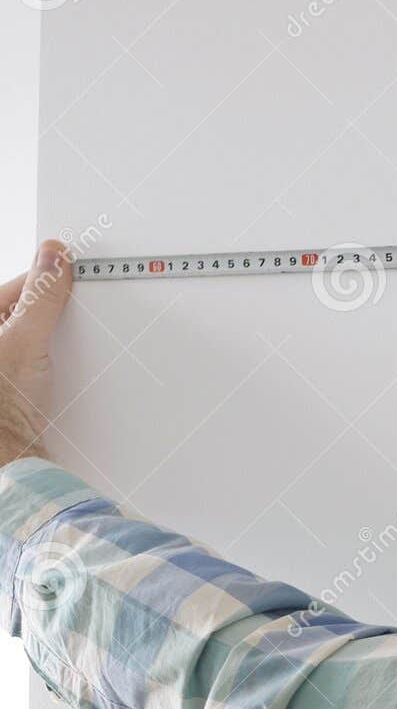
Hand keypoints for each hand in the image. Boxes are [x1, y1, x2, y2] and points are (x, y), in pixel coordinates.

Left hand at [0, 241, 73, 465]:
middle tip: (74, 321)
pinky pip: (44, 355)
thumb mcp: (25, 340)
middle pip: (31, 309)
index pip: (19, 286)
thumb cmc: (4, 405)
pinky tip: (65, 367)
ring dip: (60, 338)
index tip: (77, 278)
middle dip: (56, 313)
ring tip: (64, 352)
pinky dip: (59, 357)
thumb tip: (53, 253)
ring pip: (41, 334)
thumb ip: (41, 296)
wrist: (12, 454)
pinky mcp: (18, 380)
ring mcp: (7, 360)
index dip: (49, 283)